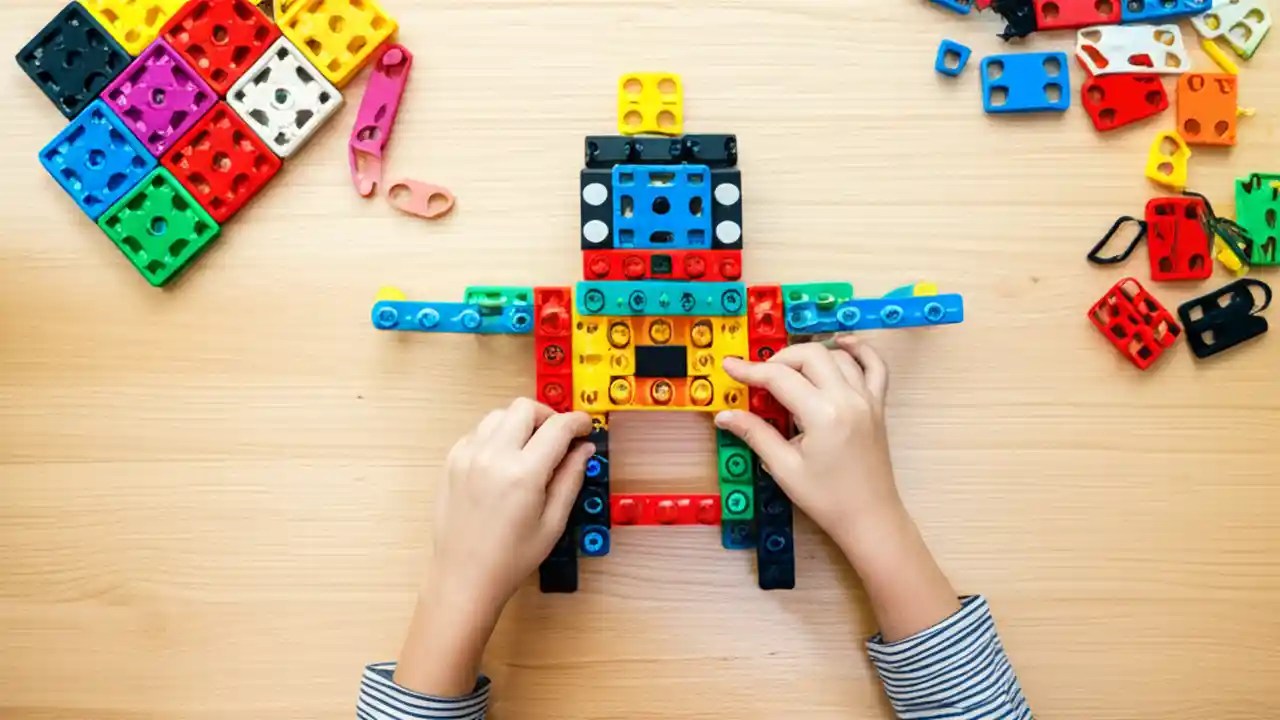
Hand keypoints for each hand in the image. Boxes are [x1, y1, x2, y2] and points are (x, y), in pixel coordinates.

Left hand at [395, 399, 593, 695]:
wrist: (464, 576)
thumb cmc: (511, 558)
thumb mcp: (553, 522)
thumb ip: (570, 479)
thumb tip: (584, 449)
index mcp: (523, 473)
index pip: (558, 427)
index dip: (578, 422)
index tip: (585, 427)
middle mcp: (493, 456)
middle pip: (525, 407)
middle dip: (548, 416)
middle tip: (558, 437)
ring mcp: (468, 456)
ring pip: (499, 414)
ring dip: (520, 422)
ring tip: (530, 447)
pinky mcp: (452, 461)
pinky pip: (478, 432)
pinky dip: (496, 435)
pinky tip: (505, 459)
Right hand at [715, 336, 900, 552]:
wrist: (869, 518)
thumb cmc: (826, 499)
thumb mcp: (784, 468)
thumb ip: (755, 434)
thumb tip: (723, 415)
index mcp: (822, 415)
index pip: (779, 378)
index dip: (750, 370)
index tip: (729, 366)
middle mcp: (847, 399)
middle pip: (809, 355)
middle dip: (779, 359)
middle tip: (759, 377)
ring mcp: (867, 399)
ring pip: (837, 356)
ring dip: (810, 355)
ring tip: (788, 371)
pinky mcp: (878, 405)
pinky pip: (874, 366)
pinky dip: (859, 350)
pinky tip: (841, 344)